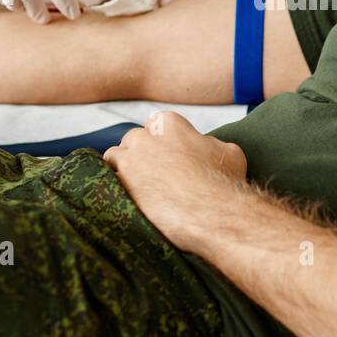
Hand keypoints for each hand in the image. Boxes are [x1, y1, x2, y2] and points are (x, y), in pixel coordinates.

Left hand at [102, 111, 247, 249]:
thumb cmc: (223, 182)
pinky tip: (125, 199)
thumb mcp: (229, 152)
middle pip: (132, 140)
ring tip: (136, 187)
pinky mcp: (118, 186)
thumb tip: (206, 147)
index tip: (168, 156)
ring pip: (114, 158)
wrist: (212, 213)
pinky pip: (106, 182)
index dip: (161, 141)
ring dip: (122, 169)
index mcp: (168, 123)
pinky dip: (113, 189)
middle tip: (152, 174)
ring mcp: (128, 161)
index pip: (156, 125)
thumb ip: (211, 143)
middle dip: (139, 154)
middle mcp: (143, 136)